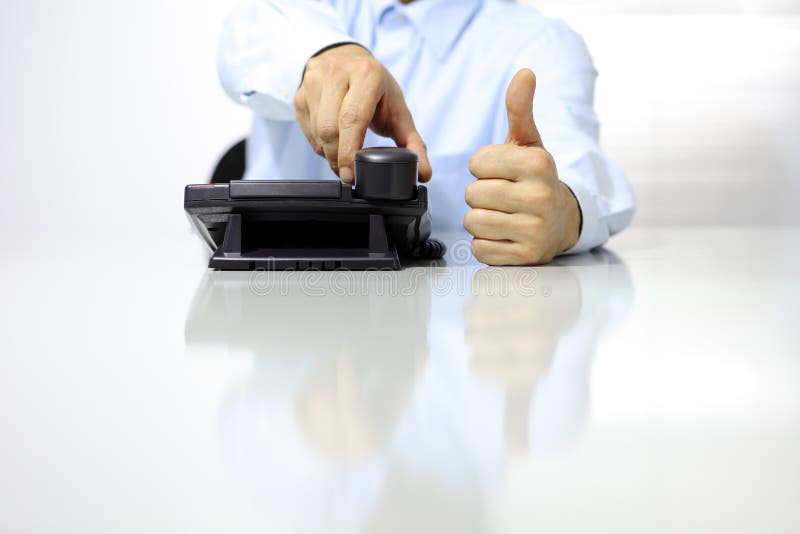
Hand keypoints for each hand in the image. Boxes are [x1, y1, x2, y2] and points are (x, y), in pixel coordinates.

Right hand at [295, 44, 431, 183]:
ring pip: (316, 131)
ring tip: (342, 157)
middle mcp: (336, 73)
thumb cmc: (376, 88)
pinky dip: (319, 144)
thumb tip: (424, 173)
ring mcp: (314, 82)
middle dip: (338, 157)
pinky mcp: (300, 93)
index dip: (349, 151)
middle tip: (348, 173)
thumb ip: (413, 143)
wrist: (347, 58)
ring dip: (328, 153)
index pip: (352, 118)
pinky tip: (331, 142)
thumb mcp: (398, 110)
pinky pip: (306, 130)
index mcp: (366, 74)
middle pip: (329, 129)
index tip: (351, 174)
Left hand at [464, 69, 580, 264]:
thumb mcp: (529, 142)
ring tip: (503, 214)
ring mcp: (534, 230)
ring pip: (473, 222)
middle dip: (480, 194)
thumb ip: (520, 109)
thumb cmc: (537, 179)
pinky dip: (486, 244)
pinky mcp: (525, 257)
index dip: (483, 167)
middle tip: (502, 195)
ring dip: (481, 219)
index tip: (501, 172)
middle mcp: (540, 197)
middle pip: (472, 194)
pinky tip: (505, 234)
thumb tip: (524, 72)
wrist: (563, 221)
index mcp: (539, 164)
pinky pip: (480, 249)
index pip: (477, 162)